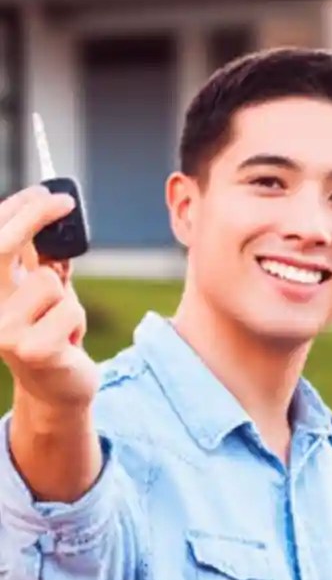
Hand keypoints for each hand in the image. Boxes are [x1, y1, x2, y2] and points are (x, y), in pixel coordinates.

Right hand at [0, 185, 97, 412]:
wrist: (56, 387)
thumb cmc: (49, 331)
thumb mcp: (40, 290)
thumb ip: (35, 258)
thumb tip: (48, 210)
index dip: (12, 210)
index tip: (43, 192)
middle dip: (32, 216)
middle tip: (62, 202)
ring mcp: (3, 332)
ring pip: (48, 281)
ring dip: (66, 298)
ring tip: (59, 321)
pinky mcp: (32, 349)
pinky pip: (69, 310)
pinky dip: (77, 322)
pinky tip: (66, 341)